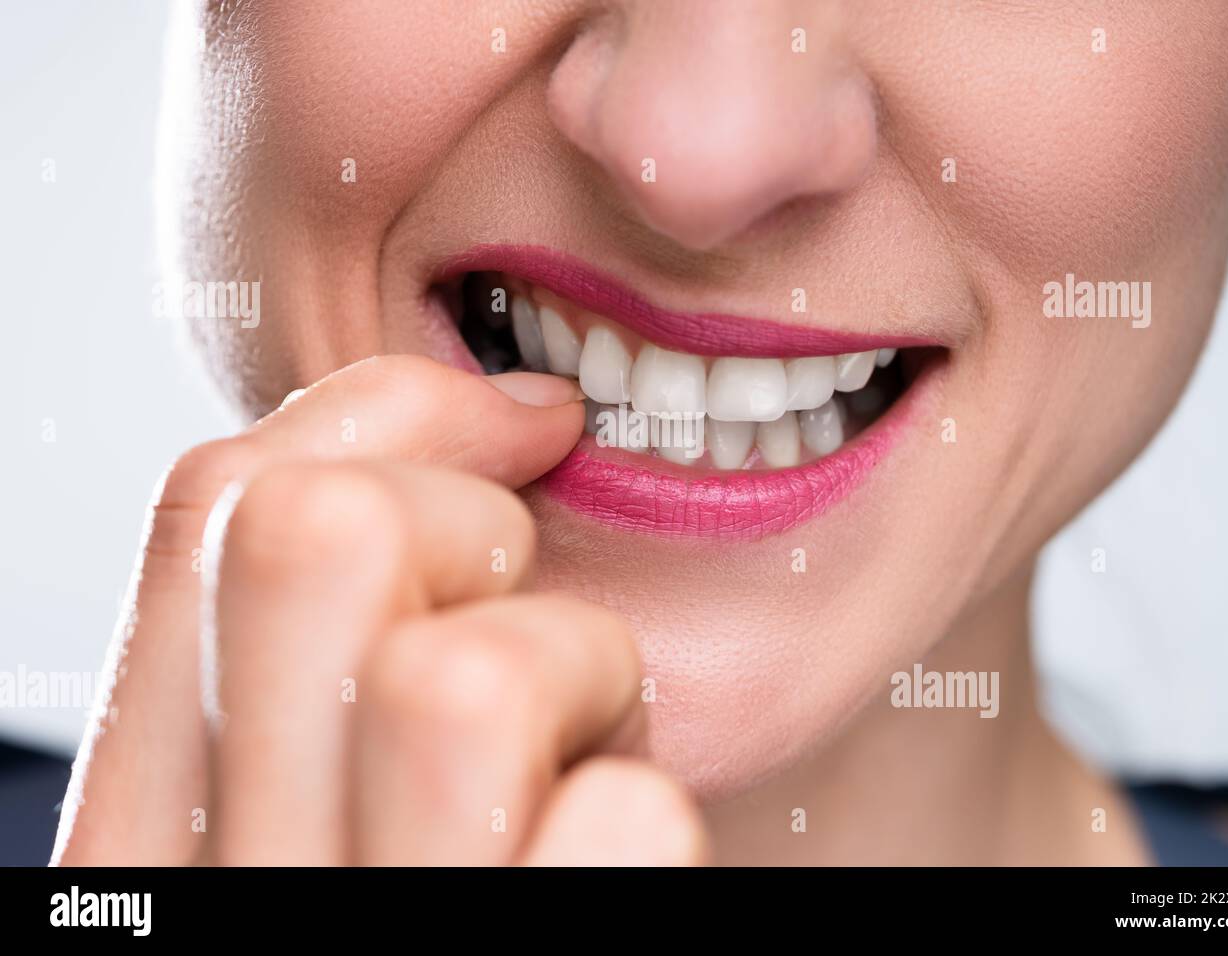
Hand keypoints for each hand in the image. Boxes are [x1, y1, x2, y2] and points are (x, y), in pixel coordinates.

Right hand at [54, 355, 706, 865]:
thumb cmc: (438, 868)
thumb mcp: (335, 775)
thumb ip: (339, 627)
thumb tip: (504, 410)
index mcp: (149, 820)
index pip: (210, 503)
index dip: (396, 410)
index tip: (526, 429)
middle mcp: (226, 894)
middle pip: (312, 542)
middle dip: (476, 528)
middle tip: (532, 614)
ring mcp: (375, 942)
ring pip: (461, 685)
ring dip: (578, 679)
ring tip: (590, 749)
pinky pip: (617, 831)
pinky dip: (639, 815)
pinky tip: (614, 856)